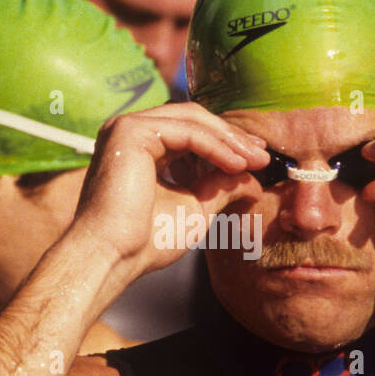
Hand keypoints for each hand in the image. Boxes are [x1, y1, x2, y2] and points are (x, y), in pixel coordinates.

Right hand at [72, 103, 268, 280]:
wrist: (112, 257)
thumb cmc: (145, 241)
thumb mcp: (196, 207)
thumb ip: (220, 186)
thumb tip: (253, 179)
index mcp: (141, 146)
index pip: (191, 130)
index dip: (227, 142)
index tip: (258, 159)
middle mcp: (130, 130)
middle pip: (193, 118)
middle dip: (232, 137)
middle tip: (262, 156)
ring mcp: (127, 127)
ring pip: (192, 120)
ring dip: (228, 140)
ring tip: (254, 161)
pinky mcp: (129, 131)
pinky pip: (185, 131)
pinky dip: (215, 146)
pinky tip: (236, 165)